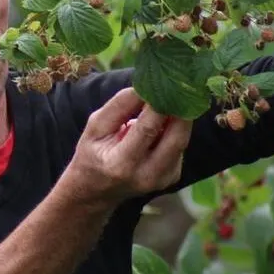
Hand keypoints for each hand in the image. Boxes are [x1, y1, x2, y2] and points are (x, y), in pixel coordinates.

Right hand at [61, 87, 192, 209]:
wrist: (95, 191)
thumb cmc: (92, 153)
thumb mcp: (95, 127)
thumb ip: (120, 106)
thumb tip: (146, 86)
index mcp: (121, 164)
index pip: (148, 129)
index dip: (159, 104)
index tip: (163, 83)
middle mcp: (146, 176)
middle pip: (176, 138)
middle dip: (180, 110)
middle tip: (178, 87)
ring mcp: (162, 180)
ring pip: (181, 141)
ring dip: (179, 118)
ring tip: (171, 98)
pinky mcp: (171, 177)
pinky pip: (179, 147)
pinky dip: (174, 130)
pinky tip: (164, 120)